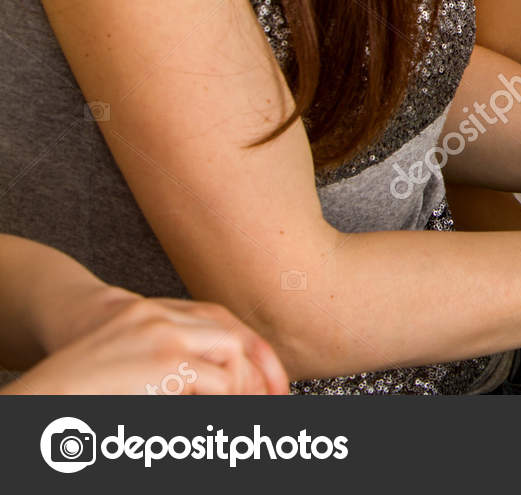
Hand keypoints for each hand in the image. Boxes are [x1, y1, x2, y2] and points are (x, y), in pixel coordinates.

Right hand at [2, 290, 289, 395]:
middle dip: (260, 373)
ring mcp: (164, 334)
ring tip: (245, 410)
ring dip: (242, 388)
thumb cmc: (81, 379)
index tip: (275, 387)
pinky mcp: (163, 360)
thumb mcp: (133, 361)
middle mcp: (164, 317)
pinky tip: (222, 409)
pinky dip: (225, 397)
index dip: (257, 357)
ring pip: (230, 356)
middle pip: (236, 336)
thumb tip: (221, 389)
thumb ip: (175, 367)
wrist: (41, 381)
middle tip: (273, 403)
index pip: (226, 325)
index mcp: (160, 313)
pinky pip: (215, 380)